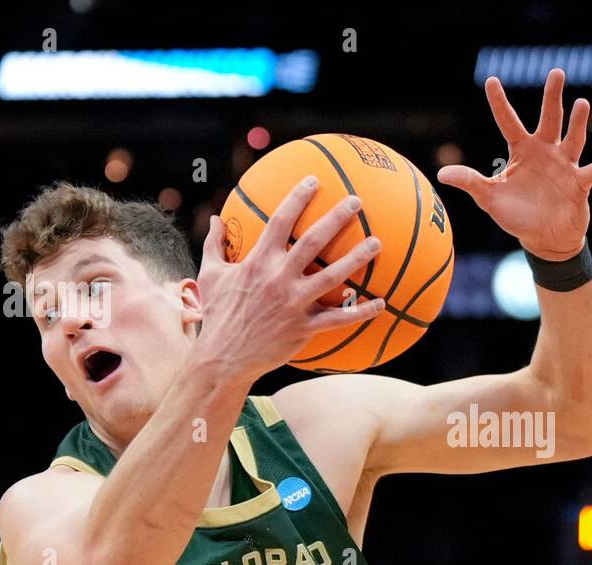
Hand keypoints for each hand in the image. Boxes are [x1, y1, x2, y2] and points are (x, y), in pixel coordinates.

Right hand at [195, 179, 385, 382]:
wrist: (223, 357)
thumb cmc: (218, 314)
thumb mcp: (210, 275)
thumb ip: (214, 244)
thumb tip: (215, 219)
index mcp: (258, 261)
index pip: (280, 221)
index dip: (297, 198)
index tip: (314, 180)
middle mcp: (279, 278)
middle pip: (313, 242)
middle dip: (336, 218)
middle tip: (356, 202)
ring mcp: (294, 303)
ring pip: (332, 276)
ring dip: (357, 258)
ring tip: (377, 243)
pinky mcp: (304, 327)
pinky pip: (338, 319)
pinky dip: (361, 312)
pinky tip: (381, 303)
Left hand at [437, 68, 591, 261]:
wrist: (545, 239)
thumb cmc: (517, 216)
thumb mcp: (490, 199)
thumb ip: (471, 183)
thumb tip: (441, 174)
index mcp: (521, 152)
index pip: (508, 122)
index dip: (499, 103)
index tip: (491, 81)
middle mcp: (545, 152)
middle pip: (549, 120)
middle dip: (552, 97)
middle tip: (557, 73)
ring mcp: (565, 166)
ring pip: (572, 140)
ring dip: (577, 124)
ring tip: (581, 104)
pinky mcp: (580, 184)